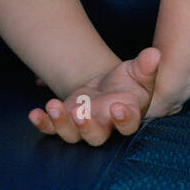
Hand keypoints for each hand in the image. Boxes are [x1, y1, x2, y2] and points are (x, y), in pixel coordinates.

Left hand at [29, 47, 160, 144]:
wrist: (108, 88)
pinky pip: (53, 128)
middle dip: (88, 126)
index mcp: (127, 116)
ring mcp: (83, 127)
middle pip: (97, 136)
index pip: (128, 124)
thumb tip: (155, 54)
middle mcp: (104, 126)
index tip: (117, 107)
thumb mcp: (139, 71)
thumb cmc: (128, 82)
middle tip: (81, 113)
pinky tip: (35, 114)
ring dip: (62, 123)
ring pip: (72, 135)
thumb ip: (147, 66)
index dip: (123, 120)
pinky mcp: (66, 122)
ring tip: (54, 105)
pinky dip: (44, 123)